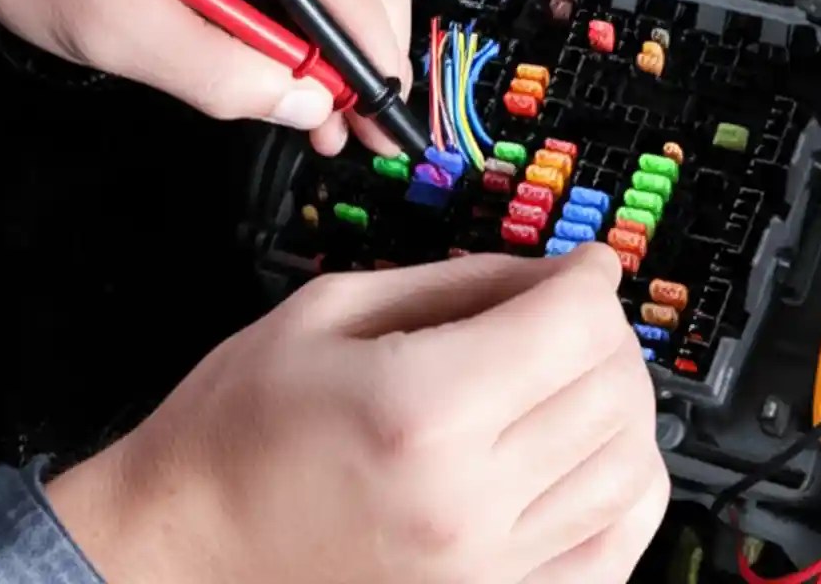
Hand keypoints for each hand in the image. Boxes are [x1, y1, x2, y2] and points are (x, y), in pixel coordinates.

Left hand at [0, 0, 410, 155]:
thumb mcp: (115, 27)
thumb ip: (217, 72)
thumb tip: (303, 105)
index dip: (373, 59)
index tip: (377, 120)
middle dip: (375, 50)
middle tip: (364, 120)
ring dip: (349, 36)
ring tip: (332, 105)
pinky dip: (317, 14)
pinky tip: (300, 61)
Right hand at [47, 244, 668, 583]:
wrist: (190, 545)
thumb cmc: (236, 435)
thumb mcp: (329, 313)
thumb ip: (459, 285)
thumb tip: (550, 276)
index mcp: (419, 408)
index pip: (572, 326)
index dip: (589, 278)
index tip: (580, 267)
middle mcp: (465, 498)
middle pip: (611, 390)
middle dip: (608, 333)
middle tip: (573, 313)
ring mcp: (487, 566)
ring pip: (630, 468)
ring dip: (624, 406)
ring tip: (580, 379)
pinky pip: (613, 550)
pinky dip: (626, 491)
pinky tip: (593, 456)